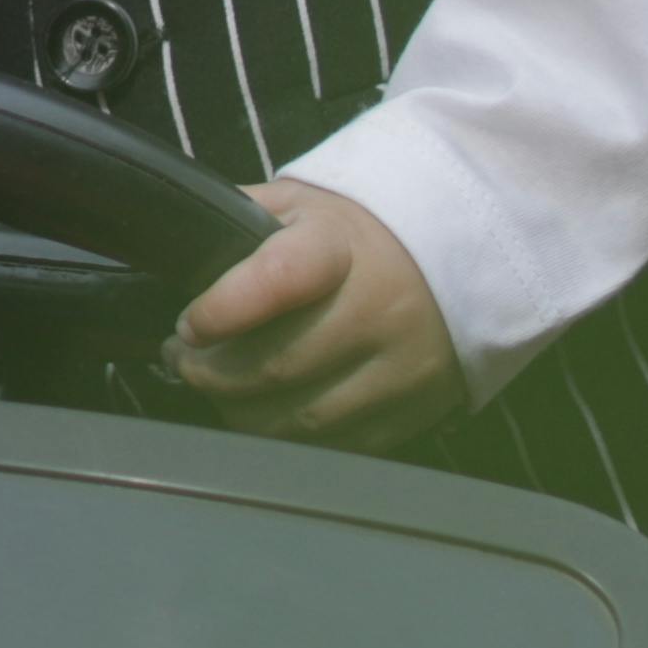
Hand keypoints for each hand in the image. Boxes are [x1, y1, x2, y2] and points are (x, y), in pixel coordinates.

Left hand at [169, 179, 463, 449]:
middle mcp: (378, 308)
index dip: (223, 308)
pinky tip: (265, 414)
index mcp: (342, 246)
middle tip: (183, 362)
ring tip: (216, 391)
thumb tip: (181, 246)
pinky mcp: (412, 411)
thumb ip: (244, 219)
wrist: (465, 253)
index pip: (279, 279)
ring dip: (241, 413)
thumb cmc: (361, 231)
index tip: (188, 325)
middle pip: (279, 364)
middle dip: (212, 373)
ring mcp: (400, 367)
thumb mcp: (303, 203)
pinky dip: (289, 437)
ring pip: (302, 417)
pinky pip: (335, 444)